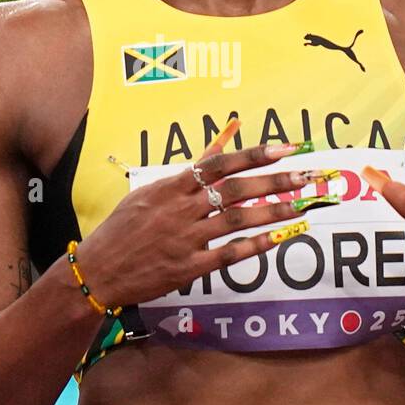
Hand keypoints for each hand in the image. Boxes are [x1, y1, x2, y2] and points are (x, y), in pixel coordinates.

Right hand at [76, 137, 322, 306]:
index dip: (254, 155)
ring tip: (300, 206)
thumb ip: (192, 166)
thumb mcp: (152, 189)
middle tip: (306, 176)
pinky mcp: (188, 268)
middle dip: (275, 181)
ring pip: (237, 220)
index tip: (285, 149)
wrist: (98, 270)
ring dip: (272, 211)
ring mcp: (186, 239)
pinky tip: (278, 238)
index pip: (220, 164)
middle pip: (235, 190)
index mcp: (171, 186)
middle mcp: (181, 209)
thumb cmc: (124, 226)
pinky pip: (228, 254)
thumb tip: (226, 135)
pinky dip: (255, 245)